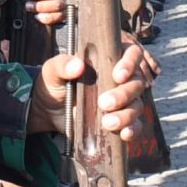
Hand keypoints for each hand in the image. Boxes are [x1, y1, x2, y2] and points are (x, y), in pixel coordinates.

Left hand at [31, 43, 158, 135]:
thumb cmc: (55, 83)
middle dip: (124, 94)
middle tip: (103, 103)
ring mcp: (123, 100)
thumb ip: (62, 65)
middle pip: (137, 82)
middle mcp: (121, 79)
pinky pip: (136, 125)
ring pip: (137, 104)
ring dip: (126, 114)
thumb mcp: (53, 70)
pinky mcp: (121, 120)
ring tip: (107, 123)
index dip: (130, 63)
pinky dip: (133, 129)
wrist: (49, 111)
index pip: (132, 53)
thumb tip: (77, 66)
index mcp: (109, 59)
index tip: (117, 75)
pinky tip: (124, 133)